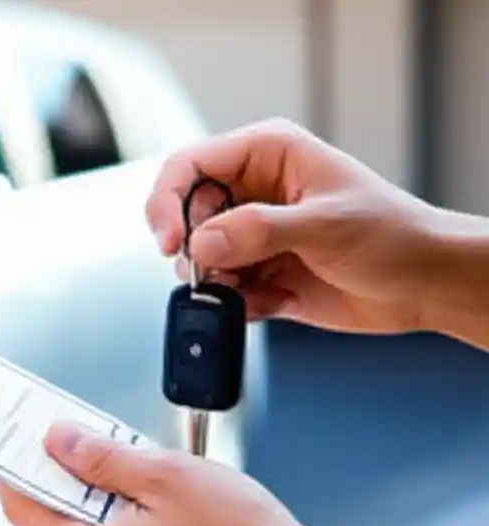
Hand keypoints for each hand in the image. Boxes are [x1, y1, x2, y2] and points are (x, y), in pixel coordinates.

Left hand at [0, 422, 324, 525]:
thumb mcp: (163, 475)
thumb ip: (100, 456)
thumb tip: (56, 439)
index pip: (21, 504)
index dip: (17, 460)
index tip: (19, 428)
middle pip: (54, 514)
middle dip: (66, 467)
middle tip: (84, 426)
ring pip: (88, 525)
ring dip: (101, 486)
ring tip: (135, 454)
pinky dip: (124, 509)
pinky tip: (153, 486)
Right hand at [145, 118, 446, 334]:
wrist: (424, 285)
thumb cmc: (395, 235)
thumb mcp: (326, 225)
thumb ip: (259, 231)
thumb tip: (203, 241)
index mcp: (267, 154)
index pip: (189, 166)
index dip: (169, 202)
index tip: (171, 242)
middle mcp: (252, 191)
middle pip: (185, 216)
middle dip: (195, 251)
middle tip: (221, 273)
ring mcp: (253, 233)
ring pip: (198, 257)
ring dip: (218, 282)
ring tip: (258, 288)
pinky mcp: (257, 271)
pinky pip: (220, 290)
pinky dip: (237, 303)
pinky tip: (275, 300)